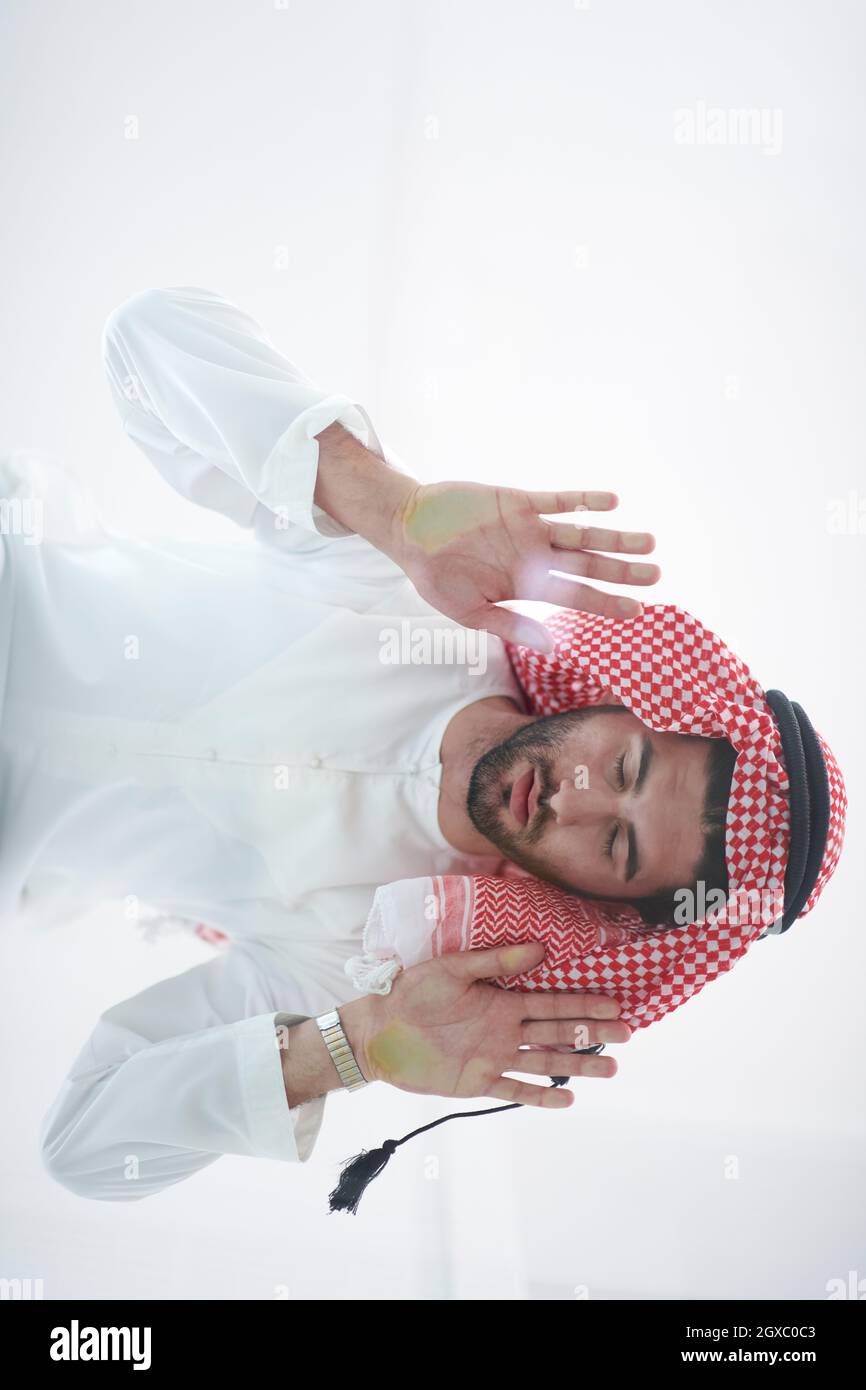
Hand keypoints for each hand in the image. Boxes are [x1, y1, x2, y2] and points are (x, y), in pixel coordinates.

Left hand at [345, 941, 630, 1107]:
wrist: (377, 1028)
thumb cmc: (411, 991)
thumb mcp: (452, 969)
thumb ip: (494, 962)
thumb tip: (540, 948)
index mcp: (502, 1000)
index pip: (552, 1002)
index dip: (583, 1004)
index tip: (616, 1003)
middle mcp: (504, 1029)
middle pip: (557, 1032)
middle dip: (592, 1033)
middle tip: (628, 1033)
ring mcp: (494, 1057)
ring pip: (545, 1062)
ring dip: (577, 1065)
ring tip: (611, 1069)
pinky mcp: (477, 1081)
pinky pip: (514, 1090)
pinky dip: (539, 1096)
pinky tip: (566, 1100)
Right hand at [389, 479, 658, 651]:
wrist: (410, 528)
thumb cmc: (434, 576)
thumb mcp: (469, 611)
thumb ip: (510, 625)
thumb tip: (549, 648)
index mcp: (524, 586)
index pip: (575, 597)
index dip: (606, 603)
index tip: (637, 610)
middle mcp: (534, 557)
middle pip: (588, 565)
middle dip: (622, 570)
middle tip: (657, 574)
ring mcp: (528, 529)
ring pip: (582, 534)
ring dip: (614, 537)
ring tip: (649, 541)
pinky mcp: (518, 501)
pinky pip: (558, 500)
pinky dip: (583, 500)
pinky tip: (612, 502)